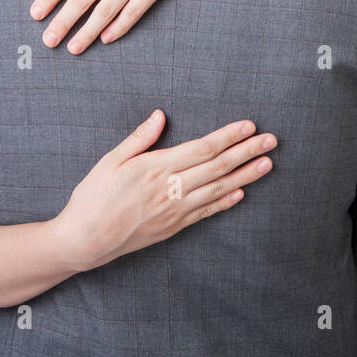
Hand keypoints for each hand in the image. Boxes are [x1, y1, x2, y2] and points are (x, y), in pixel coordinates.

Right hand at [53, 110, 277, 272]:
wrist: (84, 241)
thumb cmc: (93, 198)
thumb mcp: (110, 161)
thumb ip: (139, 139)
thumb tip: (160, 115)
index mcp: (156, 167)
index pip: (203, 148)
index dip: (229, 137)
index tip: (250, 126)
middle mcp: (171, 189)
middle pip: (218, 167)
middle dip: (247, 152)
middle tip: (271, 140)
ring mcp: (175, 211)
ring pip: (218, 189)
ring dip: (245, 176)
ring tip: (267, 163)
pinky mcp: (173, 227)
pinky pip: (205, 212)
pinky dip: (225, 202)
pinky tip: (242, 193)